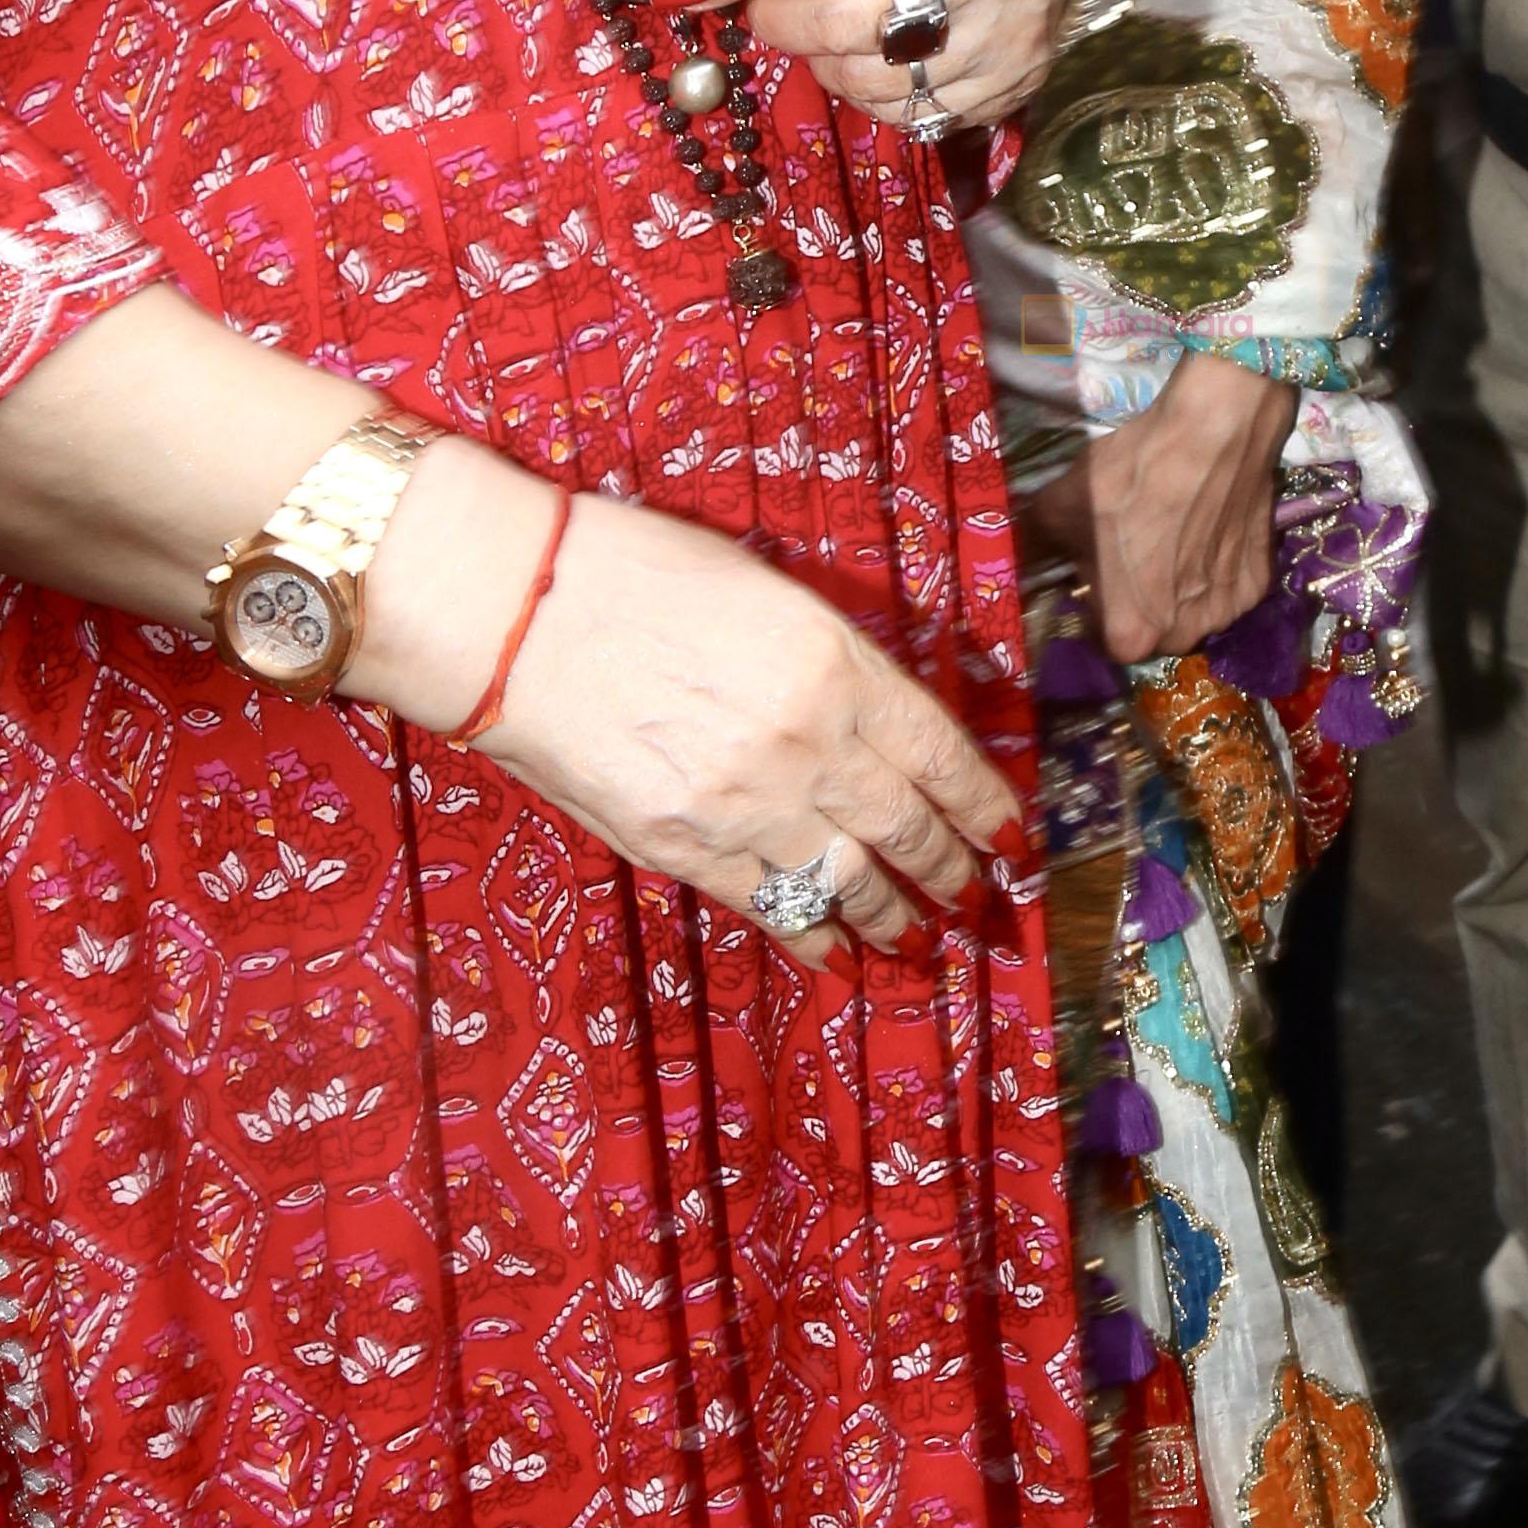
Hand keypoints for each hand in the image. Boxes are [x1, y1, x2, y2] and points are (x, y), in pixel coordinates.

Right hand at [483, 482, 1024, 961]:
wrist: (515, 612)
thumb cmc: (630, 573)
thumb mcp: (765, 590)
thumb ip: (831, 661)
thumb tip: (875, 715)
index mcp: (839, 664)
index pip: (943, 753)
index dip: (986, 804)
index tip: (1012, 834)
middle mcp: (811, 742)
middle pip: (910, 826)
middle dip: (952, 868)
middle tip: (974, 893)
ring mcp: (750, 803)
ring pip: (854, 880)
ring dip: (896, 915)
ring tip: (919, 934)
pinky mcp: (687, 848)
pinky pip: (775, 907)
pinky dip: (815, 936)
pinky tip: (838, 954)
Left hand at [688, 0, 1070, 128]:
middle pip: (851, 22)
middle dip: (782, 20)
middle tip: (762, 5)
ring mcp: (1006, 35)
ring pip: (875, 79)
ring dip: (822, 59)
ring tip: (823, 22)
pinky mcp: (1011, 84)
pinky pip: (910, 113)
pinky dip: (867, 92)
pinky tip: (870, 54)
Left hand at [1021, 352, 1295, 666]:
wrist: (1213, 434)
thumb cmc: (1130, 478)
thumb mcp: (1058, 509)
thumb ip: (1031, 545)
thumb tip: (1010, 559)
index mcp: (1127, 635)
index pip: (1101, 634)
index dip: (1096, 599)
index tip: (1098, 567)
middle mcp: (1181, 638)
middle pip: (1150, 628)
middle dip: (1140, 598)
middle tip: (1137, 548)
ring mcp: (1227, 613)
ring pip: (1192, 611)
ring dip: (1179, 587)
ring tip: (1174, 536)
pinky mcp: (1259, 583)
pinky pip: (1227, 587)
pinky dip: (1216, 567)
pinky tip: (1208, 529)